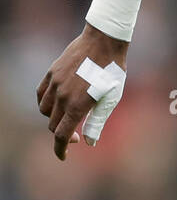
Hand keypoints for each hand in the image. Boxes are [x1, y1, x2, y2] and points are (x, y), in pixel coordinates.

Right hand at [36, 26, 128, 159]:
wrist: (104, 42)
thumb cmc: (112, 72)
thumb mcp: (111, 100)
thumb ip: (98, 122)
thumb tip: (90, 142)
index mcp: (77, 105)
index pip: (61, 135)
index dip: (60, 150)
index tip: (63, 156)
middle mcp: (62, 96)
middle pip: (53, 125)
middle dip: (62, 134)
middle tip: (77, 135)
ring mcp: (54, 83)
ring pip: (44, 110)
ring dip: (53, 119)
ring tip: (67, 117)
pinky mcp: (51, 73)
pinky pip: (41, 94)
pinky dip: (45, 103)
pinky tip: (56, 104)